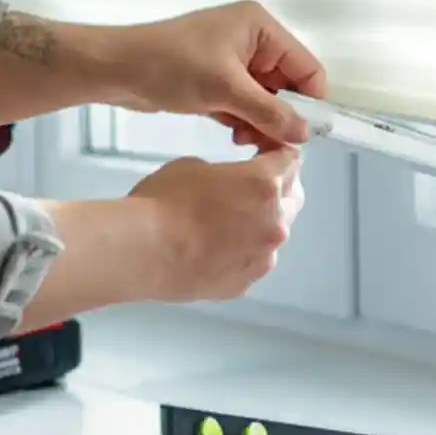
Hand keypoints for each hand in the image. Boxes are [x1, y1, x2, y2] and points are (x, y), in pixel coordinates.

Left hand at [113, 0, 327, 146]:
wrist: (114, 69)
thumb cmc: (171, 67)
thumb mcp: (226, 90)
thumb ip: (271, 113)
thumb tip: (305, 134)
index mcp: (261, 28)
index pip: (306, 66)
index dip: (311, 100)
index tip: (305, 133)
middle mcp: (253, 40)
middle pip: (288, 85)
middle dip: (280, 115)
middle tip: (267, 142)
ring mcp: (235, 60)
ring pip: (267, 98)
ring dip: (261, 121)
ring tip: (242, 138)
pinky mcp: (218, 78)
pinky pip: (246, 102)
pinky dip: (244, 119)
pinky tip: (233, 133)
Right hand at [129, 147, 304, 301]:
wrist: (141, 252)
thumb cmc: (162, 202)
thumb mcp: (195, 166)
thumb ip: (228, 174)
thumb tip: (230, 185)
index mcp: (266, 185)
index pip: (291, 160)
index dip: (277, 152)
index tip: (264, 152)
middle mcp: (275, 222)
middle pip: (294, 196)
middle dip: (280, 187)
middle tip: (254, 185)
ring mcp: (263, 257)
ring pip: (275, 233)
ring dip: (261, 223)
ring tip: (228, 223)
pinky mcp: (245, 282)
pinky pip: (253, 260)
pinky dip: (242, 252)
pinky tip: (214, 251)